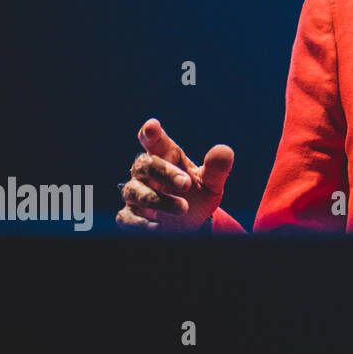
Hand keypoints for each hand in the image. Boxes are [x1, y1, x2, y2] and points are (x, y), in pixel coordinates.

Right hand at [116, 118, 233, 231]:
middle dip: (164, 173)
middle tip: (186, 184)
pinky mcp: (130, 216)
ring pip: (136, 191)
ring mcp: (136, 194)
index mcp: (166, 156)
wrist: (191, 224)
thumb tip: (224, 152)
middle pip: (146, 164)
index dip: (151, 133)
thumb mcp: (212, 183)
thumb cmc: (198, 195)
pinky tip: (157, 227)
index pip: (155, 141)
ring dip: (159, 200)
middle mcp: (147, 173)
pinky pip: (127, 217)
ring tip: (183, 209)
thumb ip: (217, 168)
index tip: (152, 126)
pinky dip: (141, 222)